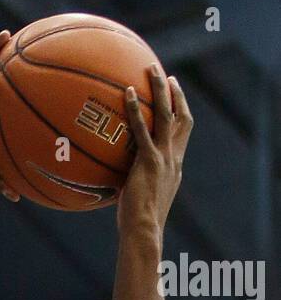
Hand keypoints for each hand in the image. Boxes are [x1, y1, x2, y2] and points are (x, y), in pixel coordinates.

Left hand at [118, 66, 191, 234]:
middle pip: (182, 117)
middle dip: (175, 95)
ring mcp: (164, 158)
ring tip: (152, 69)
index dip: (181, 111)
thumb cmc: (138, 222)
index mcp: (174, 165)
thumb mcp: (140, 196)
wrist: (144, 230)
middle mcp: (174, 158)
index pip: (183, 132)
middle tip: (167, 75)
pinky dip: (136, 110)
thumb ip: (134, 181)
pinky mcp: (149, 162)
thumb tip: (116, 178)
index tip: (175, 95)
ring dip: (161, 90)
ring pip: (168, 116)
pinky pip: (143, 130)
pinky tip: (127, 93)